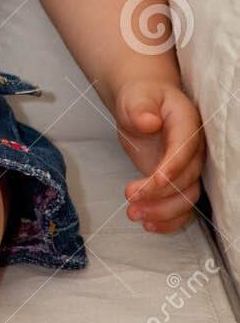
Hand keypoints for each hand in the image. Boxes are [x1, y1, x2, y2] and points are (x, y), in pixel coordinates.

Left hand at [116, 79, 205, 233]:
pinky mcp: (176, 183)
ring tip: (133, 214)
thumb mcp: (136, 97)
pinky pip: (181, 207)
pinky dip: (169, 221)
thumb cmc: (142, 98)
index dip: (173, 166)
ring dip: (162, 212)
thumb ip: (141, 108)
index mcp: (187, 124)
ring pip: (186, 198)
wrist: (144, 105)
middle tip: (130, 197)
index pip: (186, 148)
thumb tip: (148, 122)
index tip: (154, 180)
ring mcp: (186, 168)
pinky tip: (148, 225)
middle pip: (187, 178)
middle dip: (160, 193)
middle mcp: (193, 149)